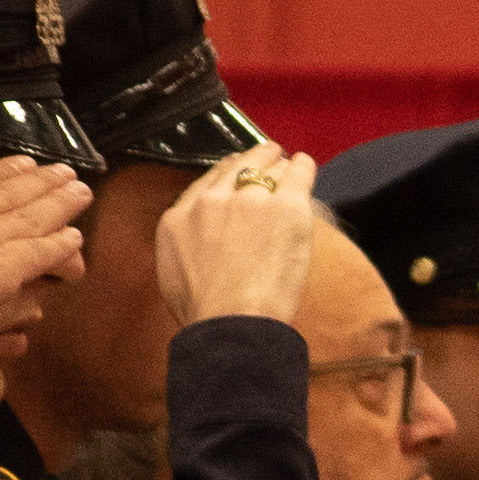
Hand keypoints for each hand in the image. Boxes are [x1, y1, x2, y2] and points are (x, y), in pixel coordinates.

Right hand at [151, 146, 321, 330]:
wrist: (230, 322)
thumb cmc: (206, 314)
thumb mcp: (174, 277)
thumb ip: (185, 251)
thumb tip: (198, 252)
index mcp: (180, 219)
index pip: (205, 184)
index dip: (223, 174)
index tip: (232, 170)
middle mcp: (211, 203)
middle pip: (234, 170)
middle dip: (251, 162)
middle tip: (266, 157)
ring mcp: (248, 201)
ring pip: (265, 169)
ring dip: (276, 165)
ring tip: (287, 163)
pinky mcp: (284, 207)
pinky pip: (297, 175)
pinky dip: (302, 167)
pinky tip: (305, 164)